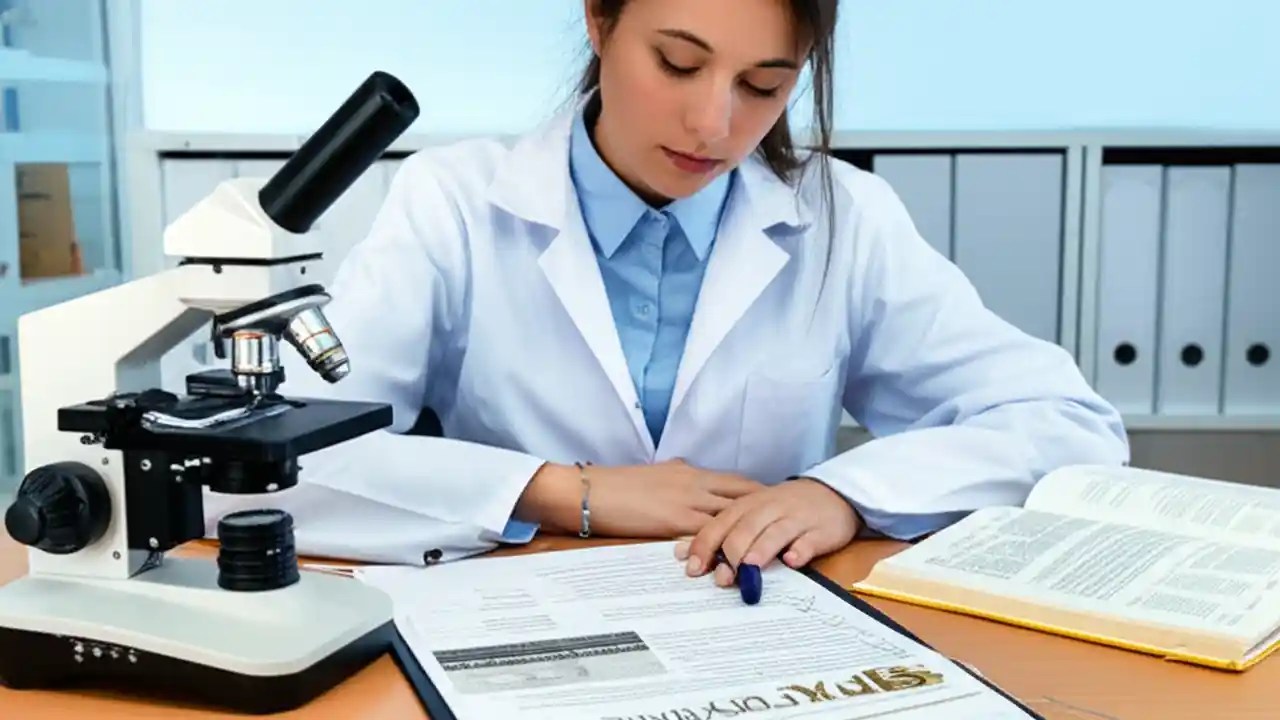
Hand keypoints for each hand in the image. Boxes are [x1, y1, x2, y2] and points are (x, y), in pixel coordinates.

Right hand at [516, 458, 765, 538]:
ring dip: (753, 533)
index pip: (737, 483)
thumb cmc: (615, 484)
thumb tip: (684, 469)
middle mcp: (695, 484)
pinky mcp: (675, 521)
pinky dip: (727, 547)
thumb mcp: (654, 473)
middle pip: (746, 497)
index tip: (778, 509)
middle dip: (769, 513)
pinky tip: (740, 562)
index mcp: (690, 472)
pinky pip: (710, 535)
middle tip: (788, 530)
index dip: (761, 496)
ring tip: (774, 550)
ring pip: (733, 516)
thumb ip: (674, 474)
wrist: (590, 491)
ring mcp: (687, 502)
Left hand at [675, 478, 860, 586]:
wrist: (830, 493)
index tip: (692, 568)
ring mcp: (795, 519)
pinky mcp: (820, 530)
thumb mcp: (751, 515)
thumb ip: (722, 533)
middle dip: (731, 554)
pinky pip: (809, 540)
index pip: (720, 524)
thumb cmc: (782, 508)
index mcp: (746, 506)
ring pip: (775, 533)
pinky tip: (792, 561)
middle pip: (745, 529)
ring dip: (761, 551)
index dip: (705, 546)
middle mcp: (768, 510)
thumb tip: (684, 554)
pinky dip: (800, 550)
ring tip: (750, 568)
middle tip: (722, 579)